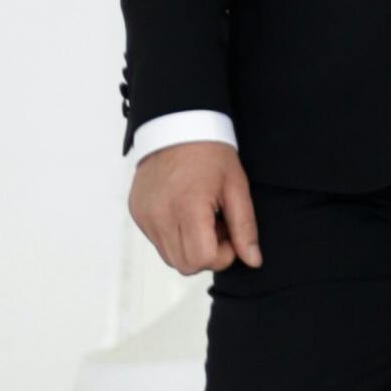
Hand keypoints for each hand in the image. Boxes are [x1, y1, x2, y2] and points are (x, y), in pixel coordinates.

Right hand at [129, 142, 262, 274]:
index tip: (229, 234)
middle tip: (215, 226)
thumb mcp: (236, 186)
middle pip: (185, 265)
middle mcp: (160, 215)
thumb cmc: (210, 152)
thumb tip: (253, 261)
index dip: (222, 255)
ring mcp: (145, 215)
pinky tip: (183, 211)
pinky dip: (173, 235)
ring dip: (189, 247)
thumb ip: (245, 227)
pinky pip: (157, 240)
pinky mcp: (137, 212)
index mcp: (188, 207)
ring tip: (200, 218)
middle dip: (206, 254)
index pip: (203, 259)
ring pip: (170, 257)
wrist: (176, 125)